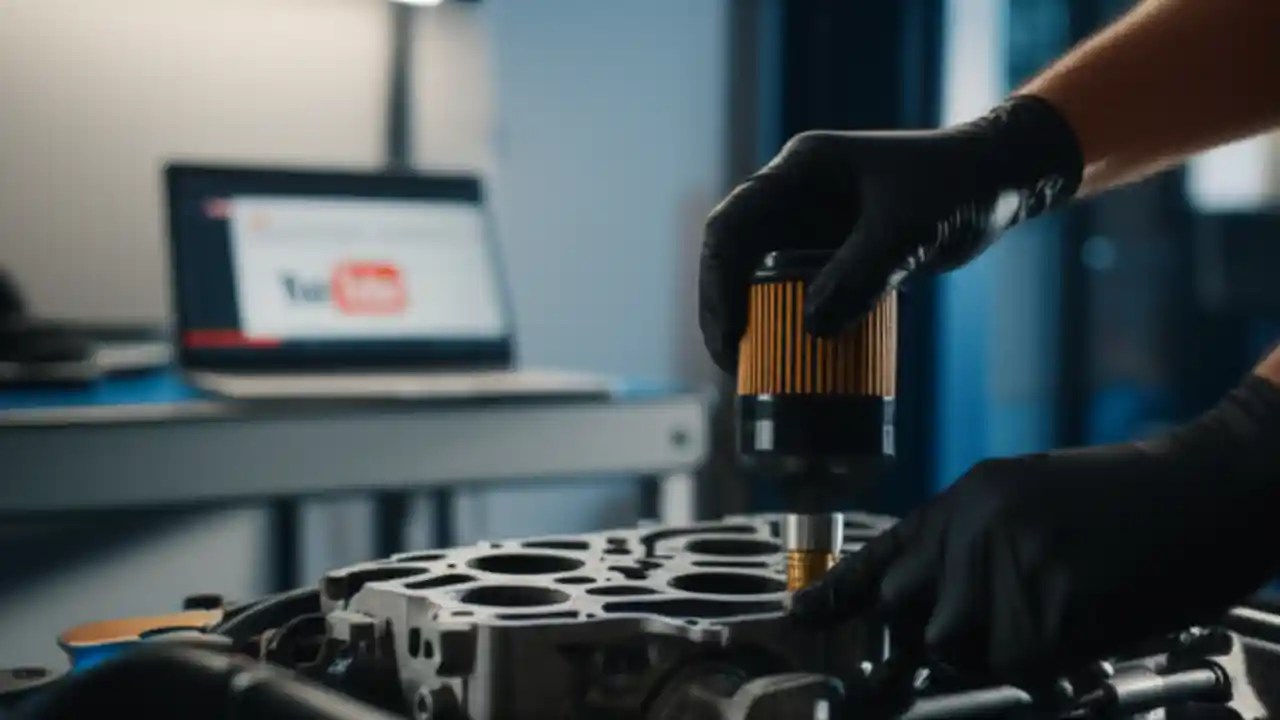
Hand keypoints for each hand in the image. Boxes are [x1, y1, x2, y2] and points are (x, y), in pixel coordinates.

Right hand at [698, 95, 1082, 373]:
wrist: (1001, 179)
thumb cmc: (958, 186)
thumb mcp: (910, 230)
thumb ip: (861, 276)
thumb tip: (812, 329)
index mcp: (799, 170)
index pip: (732, 224)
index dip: (717, 281)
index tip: (729, 333)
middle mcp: (795, 196)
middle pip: (734, 255)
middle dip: (725, 309)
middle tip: (731, 362)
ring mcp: (813, 224)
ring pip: (759, 276)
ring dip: (751, 320)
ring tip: (749, 369)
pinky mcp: (836, 252)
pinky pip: (796, 290)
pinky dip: (788, 323)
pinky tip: (791, 357)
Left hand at [790, 374, 1279, 683]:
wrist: (1208, 487)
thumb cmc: (1126, 502)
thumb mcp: (1029, 504)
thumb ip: (971, 548)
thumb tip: (930, 610)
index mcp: (967, 499)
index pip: (884, 556)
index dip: (837, 592)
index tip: (799, 615)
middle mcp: (974, 527)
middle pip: (910, 616)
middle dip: (932, 640)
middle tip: (988, 635)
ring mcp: (1010, 565)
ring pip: (958, 648)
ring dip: (995, 654)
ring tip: (1049, 618)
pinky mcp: (1052, 605)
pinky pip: (1021, 667)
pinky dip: (1048, 663)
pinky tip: (1082, 624)